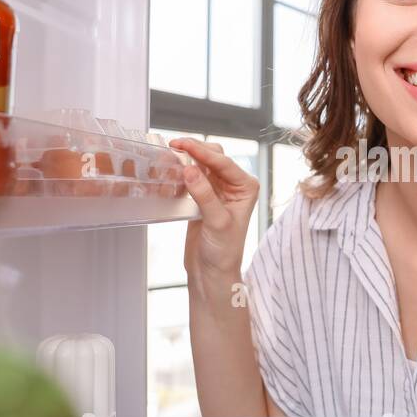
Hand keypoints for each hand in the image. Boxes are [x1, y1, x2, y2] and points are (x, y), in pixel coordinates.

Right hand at [170, 138, 259, 280]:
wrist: (212, 272)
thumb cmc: (224, 252)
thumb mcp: (216, 222)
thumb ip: (204, 195)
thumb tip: (190, 169)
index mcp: (246, 187)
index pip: (223, 162)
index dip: (202, 151)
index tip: (183, 144)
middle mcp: (234, 185)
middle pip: (213, 156)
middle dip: (195, 149)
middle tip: (173, 145)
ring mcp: (218, 189)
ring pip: (202, 164)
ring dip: (187, 158)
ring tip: (170, 154)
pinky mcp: (203, 196)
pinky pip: (192, 176)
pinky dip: (182, 171)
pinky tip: (171, 169)